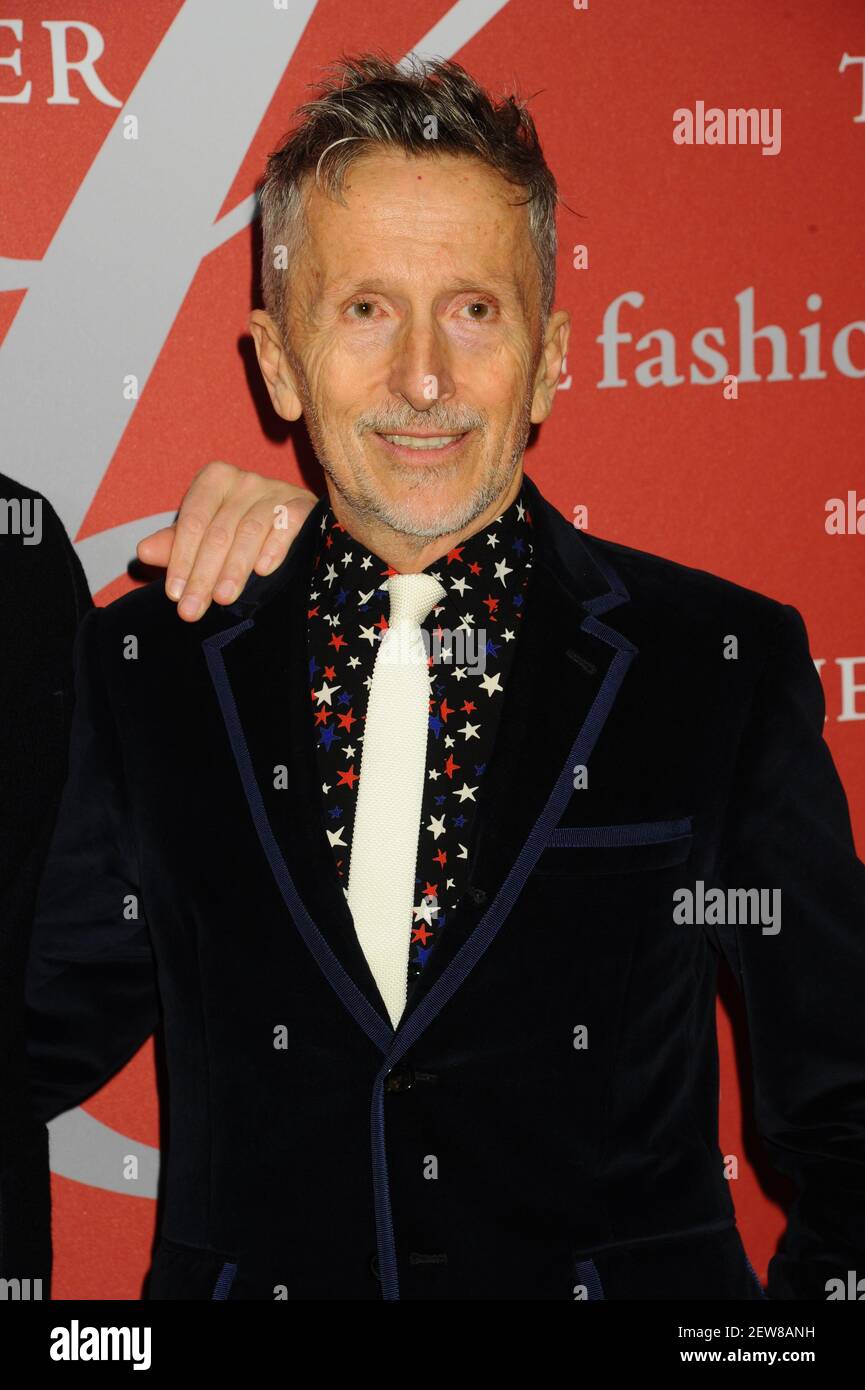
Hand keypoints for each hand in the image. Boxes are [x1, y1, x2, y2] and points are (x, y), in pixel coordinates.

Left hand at [136, 462, 317, 620]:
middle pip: (219, 531)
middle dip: (203, 574)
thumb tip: (144, 551)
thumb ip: (176, 545)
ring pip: (250, 530)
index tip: (175, 595)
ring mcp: (275, 490)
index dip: (181, 559)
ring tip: (224, 598)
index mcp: (214, 480)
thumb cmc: (240, 531)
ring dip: (235, 568)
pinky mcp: (303, 504)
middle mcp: (244, 480)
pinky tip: (264, 570)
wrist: (294, 525)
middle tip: (194, 609)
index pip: (193, 521)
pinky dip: (275, 547)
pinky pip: (288, 524)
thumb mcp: (204, 537)